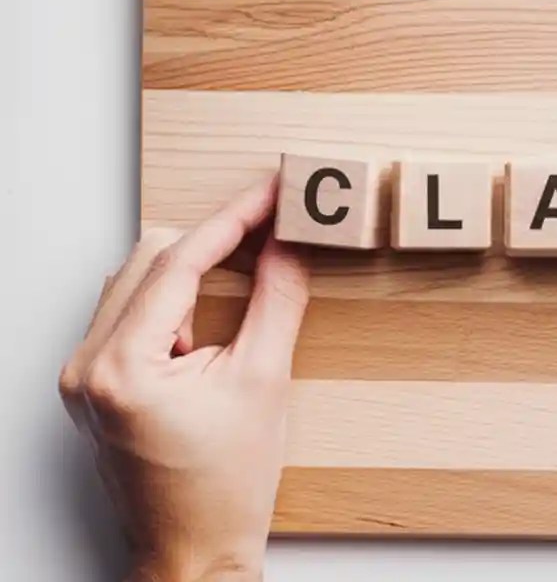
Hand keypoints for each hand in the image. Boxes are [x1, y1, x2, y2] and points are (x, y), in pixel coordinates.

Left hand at [59, 175, 309, 581]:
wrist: (194, 549)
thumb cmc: (225, 486)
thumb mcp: (264, 381)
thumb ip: (277, 300)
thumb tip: (289, 243)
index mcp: (122, 366)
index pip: (179, 262)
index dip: (234, 220)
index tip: (273, 195)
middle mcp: (87, 365)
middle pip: (149, 259)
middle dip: (212, 243)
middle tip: (270, 231)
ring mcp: (82, 375)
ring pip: (135, 281)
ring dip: (189, 272)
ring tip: (242, 285)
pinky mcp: (91, 384)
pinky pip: (127, 313)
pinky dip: (170, 302)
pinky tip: (206, 323)